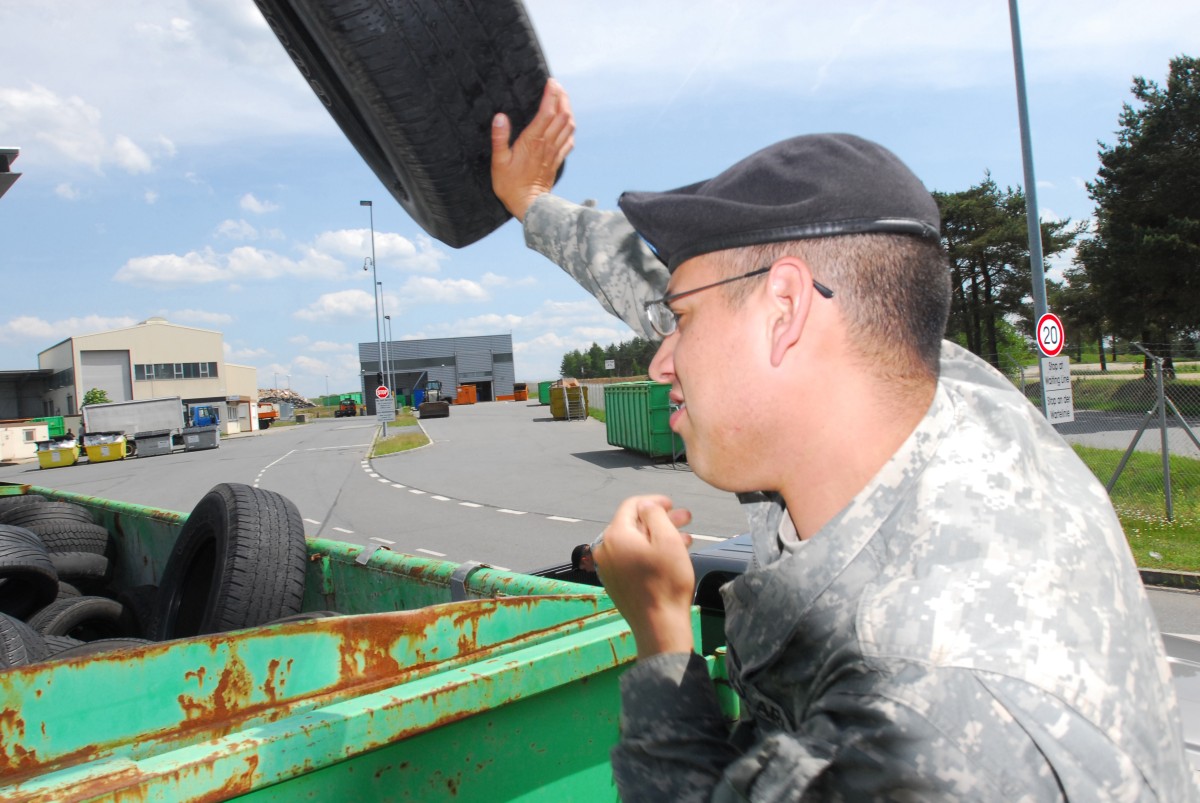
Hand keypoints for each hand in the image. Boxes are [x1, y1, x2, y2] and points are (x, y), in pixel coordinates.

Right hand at [491, 78, 574, 221]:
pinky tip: (566, 124)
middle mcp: (547, 144)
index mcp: (533, 141)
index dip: (551, 95)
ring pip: (568, 126)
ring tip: (563, 100)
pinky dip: (570, 128)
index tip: (551, 82)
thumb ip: (499, 138)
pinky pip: (569, 141)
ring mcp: (554, 152)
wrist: (528, 205)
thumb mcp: (498, 161)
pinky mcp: (557, 160)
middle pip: (562, 115)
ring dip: (568, 110)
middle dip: (562, 98)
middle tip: (557, 86)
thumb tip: (500, 117)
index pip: (547, 112)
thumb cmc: (510, 184)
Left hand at [593, 495, 695, 658]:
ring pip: (635, 542)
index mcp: (615, 535)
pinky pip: (631, 558)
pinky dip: (649, 552)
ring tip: (685, 538)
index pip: (632, 505)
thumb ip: (654, 514)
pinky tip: (670, 555)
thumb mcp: (666, 539)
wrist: (659, 625)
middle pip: (634, 524)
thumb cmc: (667, 581)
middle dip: (660, 519)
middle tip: (685, 519)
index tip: (673, 504)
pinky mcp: (615, 581)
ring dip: (659, 536)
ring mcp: (608, 567)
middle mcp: (605, 549)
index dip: (654, 501)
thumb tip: (645, 505)